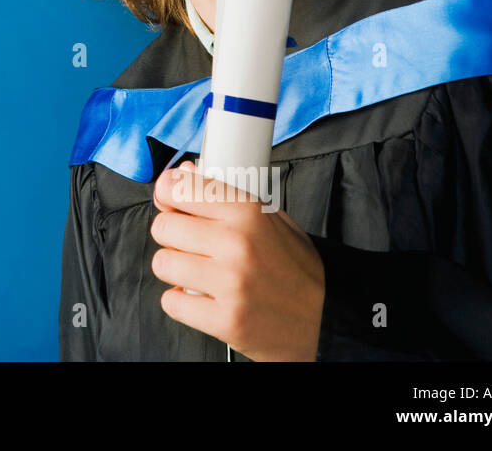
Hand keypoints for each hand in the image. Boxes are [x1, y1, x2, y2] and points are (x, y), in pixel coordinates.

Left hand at [149, 160, 324, 360]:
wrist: (329, 318)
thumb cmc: (299, 268)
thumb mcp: (272, 219)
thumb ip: (225, 195)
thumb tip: (186, 172)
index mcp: (248, 211)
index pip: (178, 188)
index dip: (167, 194)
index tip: (170, 200)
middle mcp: (236, 243)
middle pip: (163, 226)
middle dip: (172, 234)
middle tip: (190, 243)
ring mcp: (230, 283)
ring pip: (162, 263)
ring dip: (175, 268)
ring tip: (198, 271)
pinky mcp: (225, 320)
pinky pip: (172, 302)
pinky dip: (181, 301)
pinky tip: (202, 297)